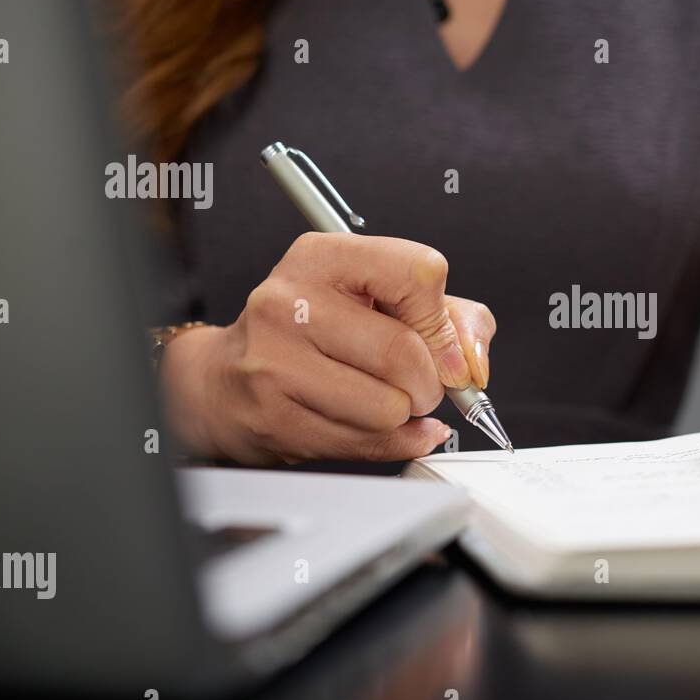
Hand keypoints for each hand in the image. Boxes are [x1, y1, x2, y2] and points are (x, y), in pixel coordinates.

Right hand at [159, 232, 496, 464]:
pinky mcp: (274, 417)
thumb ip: (449, 317)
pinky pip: (365, 443)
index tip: (444, 346)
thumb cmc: (313, 334)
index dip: (444, 321)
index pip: (419, 273)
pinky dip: (389, 441)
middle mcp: (290, 301)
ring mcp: (275, 361)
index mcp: (323, 257)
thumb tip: (473, 362)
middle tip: (418, 384)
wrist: (225, 380)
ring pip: (388, 407)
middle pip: (404, 352)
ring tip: (380, 398)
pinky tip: (372, 424)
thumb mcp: (379, 299)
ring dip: (404, 414)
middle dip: (430, 382)